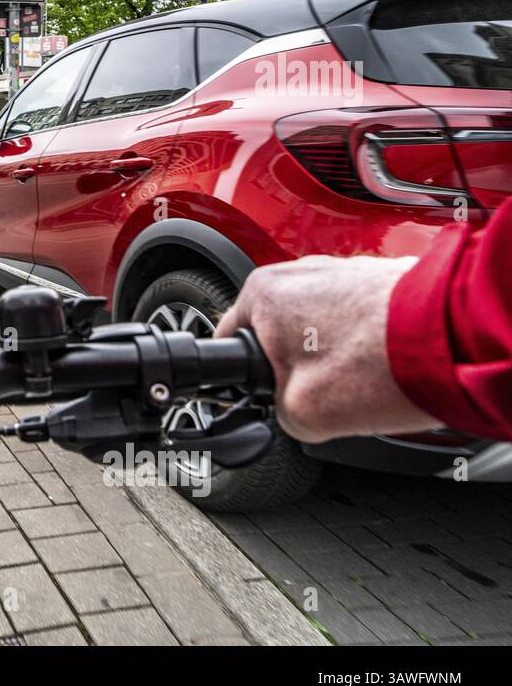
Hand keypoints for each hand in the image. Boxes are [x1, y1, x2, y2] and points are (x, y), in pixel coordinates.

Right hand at [215, 255, 442, 443]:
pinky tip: (385, 366)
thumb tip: (293, 412)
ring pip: (321, 330)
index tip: (270, 398)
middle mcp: (298, 271)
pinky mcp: (380, 278)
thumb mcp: (300, 415)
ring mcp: (341, 270)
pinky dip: (367, 344)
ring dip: (336, 357)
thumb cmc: (381, 364)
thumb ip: (279, 413)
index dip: (248, 382)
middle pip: (278, 336)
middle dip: (298, 369)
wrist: (457, 338)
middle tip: (324, 397)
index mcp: (260, 294)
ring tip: (363, 382)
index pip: (227, 345)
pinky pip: (358, 320)